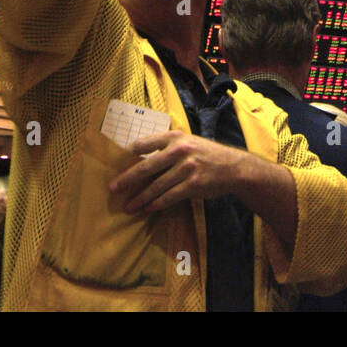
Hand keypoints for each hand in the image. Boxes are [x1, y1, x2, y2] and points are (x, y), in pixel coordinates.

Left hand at [108, 130, 256, 214]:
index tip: (116, 163)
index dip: (129, 152)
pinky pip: (169, 197)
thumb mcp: (188, 142)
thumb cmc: (206, 154)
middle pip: (146, 167)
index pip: (145, 143)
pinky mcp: (193, 185)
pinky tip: (147, 209)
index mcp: (175, 137)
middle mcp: (180, 150)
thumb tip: (139, 158)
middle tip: (113, 188)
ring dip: (140, 198)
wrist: (233, 167)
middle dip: (127, 179)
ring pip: (156, 186)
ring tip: (128, 206)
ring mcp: (187, 168)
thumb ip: (168, 147)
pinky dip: (156, 204)